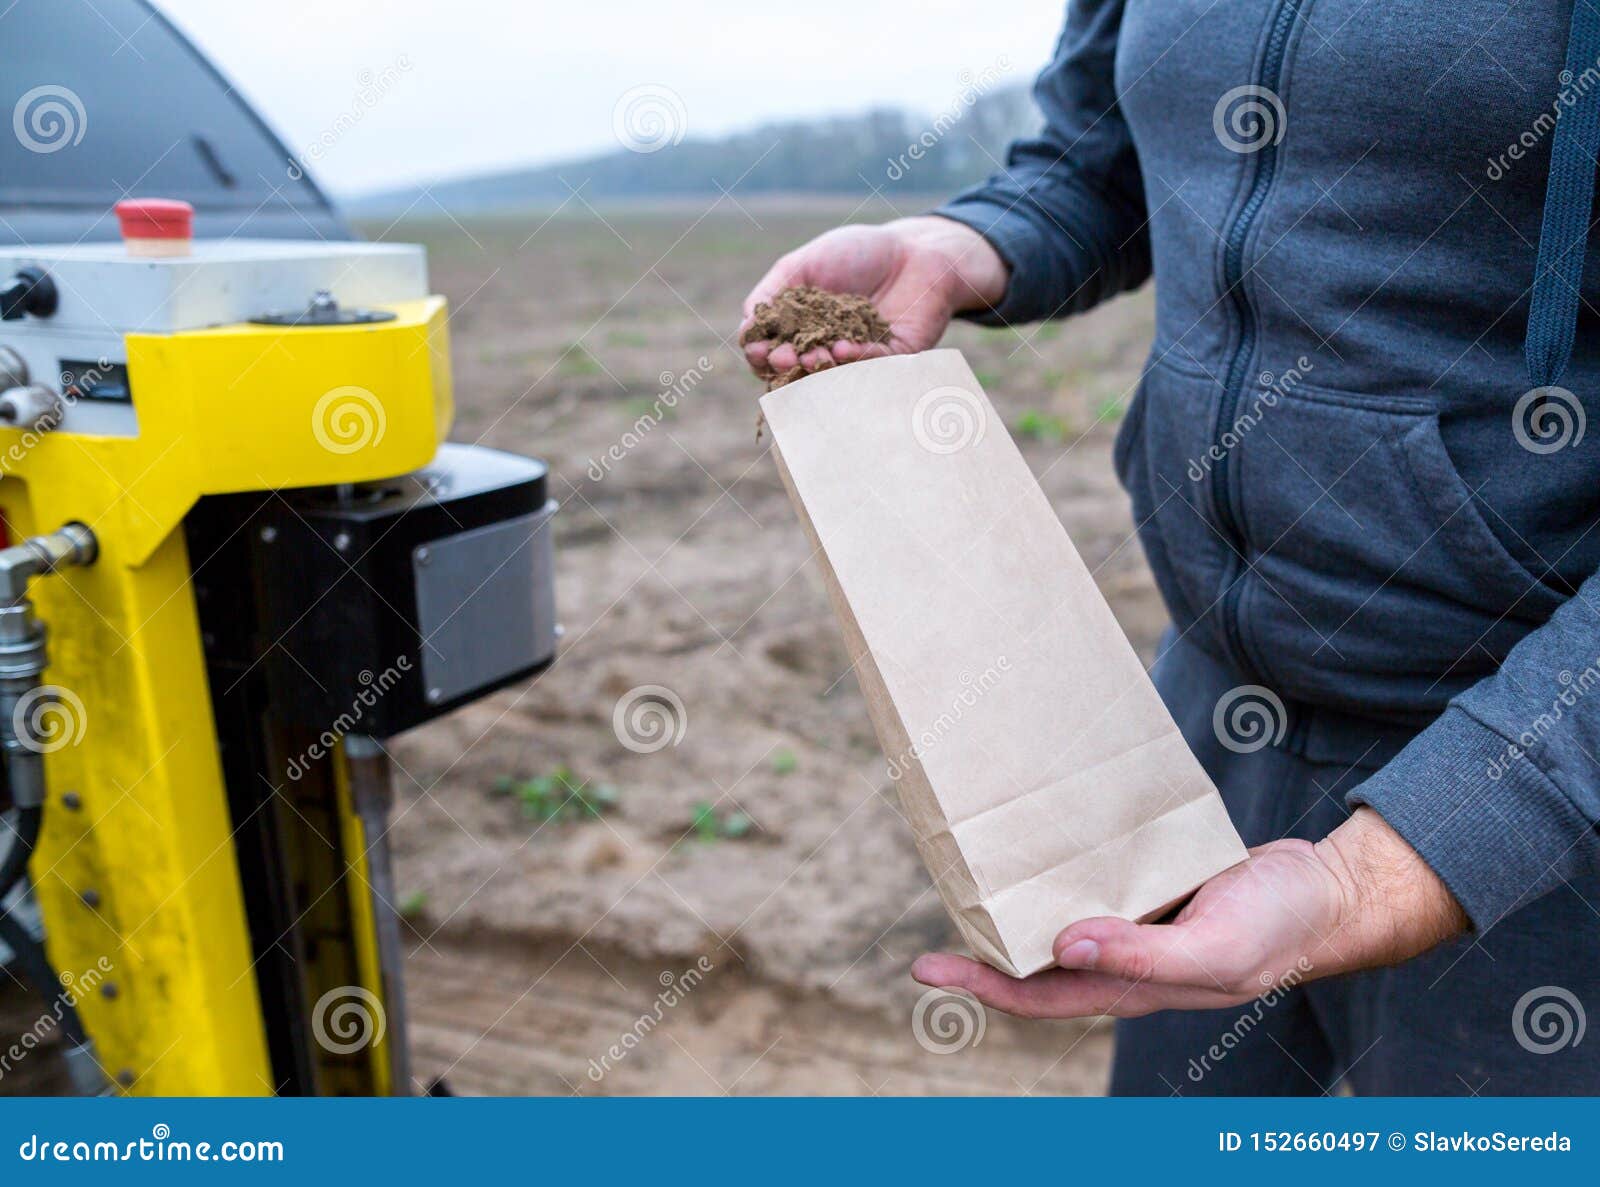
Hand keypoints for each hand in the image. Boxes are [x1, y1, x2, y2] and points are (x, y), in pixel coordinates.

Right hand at [739, 216, 1007, 379]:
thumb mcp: (803, 265)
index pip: (769, 351)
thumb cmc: (855, 253)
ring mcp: (856, 358)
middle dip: (788, 367)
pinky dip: (857, 361)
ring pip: (831, 376)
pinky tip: (849, 348)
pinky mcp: (891, 361)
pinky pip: (871, 369)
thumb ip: (772, 293)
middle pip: (796, 371)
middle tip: (786, 358)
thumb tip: (746, 330)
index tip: (759, 349)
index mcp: (799, 328)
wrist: (913, 250)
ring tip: (817, 356)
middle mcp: (824, 349)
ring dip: (820, 368)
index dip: (761, 354)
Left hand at [912, 807, 1467, 1018]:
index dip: (982, 986)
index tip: (926, 970)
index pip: (1039, 996)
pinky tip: (1042, 846)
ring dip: (1017, 910)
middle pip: (1038, 965)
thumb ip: (1143, 956)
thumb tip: (1064, 948)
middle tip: (933, 920)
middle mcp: (1127, 959)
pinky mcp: (1155, 889)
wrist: (1333, 892)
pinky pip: (1095, 884)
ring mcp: (1140, 925)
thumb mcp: (1215, 949)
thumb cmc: (1281, 927)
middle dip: (982, 953)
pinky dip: (1061, 871)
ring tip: (970, 881)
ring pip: (1063, 922)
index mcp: (1134, 986)